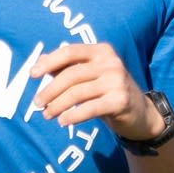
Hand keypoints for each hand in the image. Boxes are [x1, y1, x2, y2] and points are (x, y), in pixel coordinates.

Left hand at [31, 43, 160, 138]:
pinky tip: (63, 121)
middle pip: (72, 74)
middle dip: (50, 89)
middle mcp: (111, 63)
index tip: (33, 74)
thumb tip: (40, 61)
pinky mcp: (120, 101)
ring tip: (47, 115)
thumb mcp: (91, 76)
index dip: (49, 62)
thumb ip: (69, 67)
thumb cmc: (109, 92)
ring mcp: (117, 81)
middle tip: (37, 103)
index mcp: (102, 51)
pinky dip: (73, 116)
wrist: (140, 113)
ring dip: (58, 105)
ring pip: (78, 92)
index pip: (70, 52)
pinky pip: (89, 108)